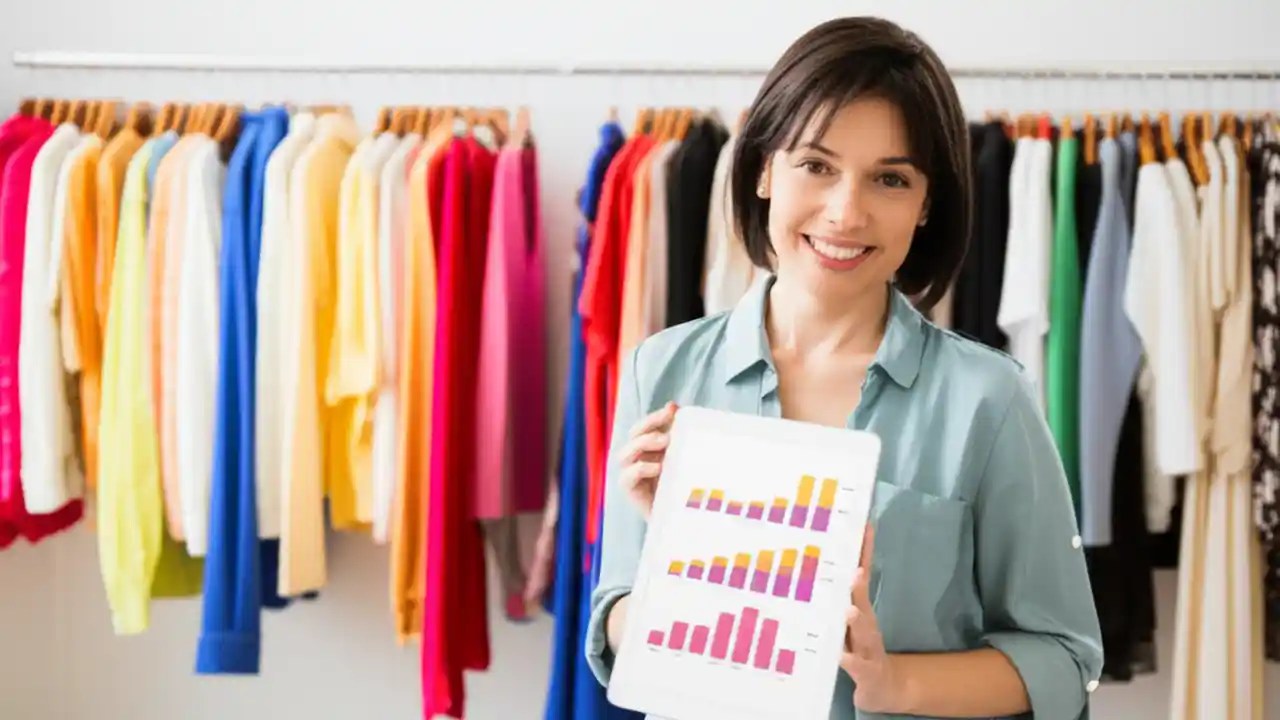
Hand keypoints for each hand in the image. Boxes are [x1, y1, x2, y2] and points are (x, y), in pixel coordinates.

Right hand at [618, 401, 677, 518]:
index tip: (673, 409)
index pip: (646, 425)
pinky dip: (640, 468)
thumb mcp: (687, 460)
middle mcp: (638, 459)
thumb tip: (677, 408)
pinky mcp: (630, 492)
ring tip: (664, 442)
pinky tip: (657, 467)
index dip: (656, 416)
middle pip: (634, 434)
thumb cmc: (686, 489)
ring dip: (643, 443)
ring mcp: (631, 475)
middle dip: (649, 425)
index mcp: (650, 448)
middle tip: (669, 425)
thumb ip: (682, 437)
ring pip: (625, 453)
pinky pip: (627, 477)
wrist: (685, 521)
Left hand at [840, 525, 905, 712]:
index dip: (864, 553)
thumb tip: (815, 565)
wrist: (883, 688)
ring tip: (850, 611)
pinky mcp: (867, 673)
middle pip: (864, 602)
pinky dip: (850, 661)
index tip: (864, 527)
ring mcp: (869, 649)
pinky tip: (842, 656)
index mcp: (860, 610)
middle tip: (855, 570)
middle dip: (859, 587)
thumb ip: (835, 598)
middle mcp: (867, 626)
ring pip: (865, 634)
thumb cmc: (858, 650)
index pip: (862, 577)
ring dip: (858, 622)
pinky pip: (857, 666)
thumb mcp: (846, 622)